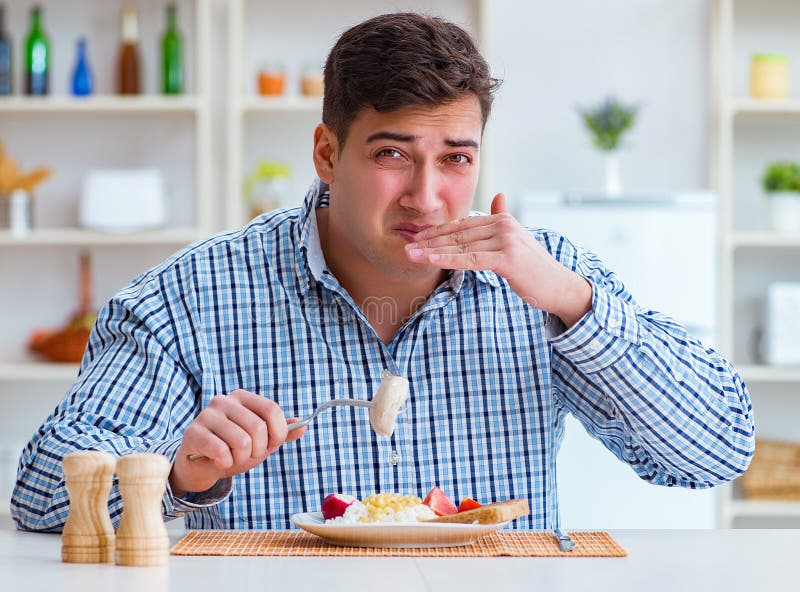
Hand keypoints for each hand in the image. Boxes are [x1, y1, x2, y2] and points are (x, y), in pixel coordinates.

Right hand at [169, 389, 305, 496]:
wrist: (201, 465)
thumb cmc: (233, 449)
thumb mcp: (261, 441)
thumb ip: (281, 433)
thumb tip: (304, 425)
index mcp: (243, 398)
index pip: (271, 409)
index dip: (278, 432)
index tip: (272, 445)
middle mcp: (224, 401)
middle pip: (258, 427)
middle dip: (258, 450)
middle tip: (248, 455)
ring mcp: (207, 415)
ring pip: (241, 441)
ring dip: (241, 459)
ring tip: (232, 458)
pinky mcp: (193, 433)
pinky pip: (221, 451)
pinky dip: (226, 463)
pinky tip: (220, 462)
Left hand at [405, 193, 591, 326]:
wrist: (559, 286)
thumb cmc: (535, 267)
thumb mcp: (517, 239)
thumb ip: (503, 217)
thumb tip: (498, 196)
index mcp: (502, 219)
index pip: (463, 224)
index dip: (438, 230)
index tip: (418, 236)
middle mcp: (503, 225)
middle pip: (458, 233)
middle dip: (430, 240)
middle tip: (407, 244)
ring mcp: (506, 240)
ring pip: (461, 246)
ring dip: (433, 251)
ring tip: (411, 254)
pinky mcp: (507, 258)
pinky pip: (471, 260)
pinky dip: (449, 260)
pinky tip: (431, 260)